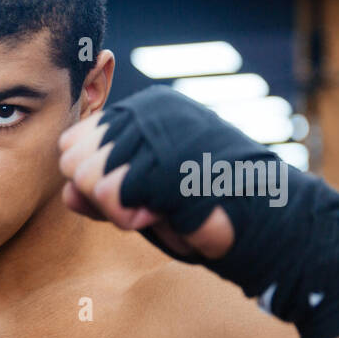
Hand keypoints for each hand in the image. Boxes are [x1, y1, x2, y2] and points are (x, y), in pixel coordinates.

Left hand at [55, 87, 338, 337]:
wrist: (272, 228)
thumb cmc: (209, 216)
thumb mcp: (146, 202)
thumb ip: (102, 193)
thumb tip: (66, 192)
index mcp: (148, 110)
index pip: (73, 144)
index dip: (92, 183)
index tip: (137, 195)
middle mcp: (151, 110)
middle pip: (72, 161)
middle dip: (100, 198)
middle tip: (149, 206)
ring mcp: (160, 129)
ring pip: (85, 176)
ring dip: (116, 210)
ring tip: (160, 210)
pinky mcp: (165, 155)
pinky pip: (106, 194)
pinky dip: (127, 218)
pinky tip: (163, 215)